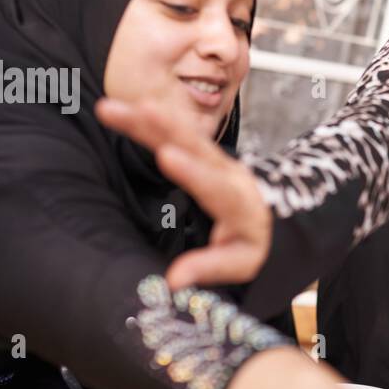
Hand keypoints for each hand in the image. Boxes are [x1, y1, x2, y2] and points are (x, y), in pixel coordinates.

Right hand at [96, 97, 270, 288]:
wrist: (275, 215)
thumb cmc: (257, 242)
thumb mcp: (242, 262)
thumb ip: (209, 268)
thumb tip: (172, 282)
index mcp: (240, 203)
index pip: (216, 186)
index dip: (192, 172)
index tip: (167, 156)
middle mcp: (228, 172)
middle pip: (196, 148)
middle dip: (164, 129)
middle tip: (137, 111)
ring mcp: (216, 158)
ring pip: (182, 134)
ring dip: (149, 119)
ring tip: (113, 107)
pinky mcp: (203, 152)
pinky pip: (177, 132)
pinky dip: (153, 120)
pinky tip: (129, 107)